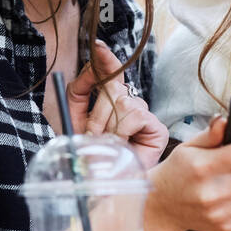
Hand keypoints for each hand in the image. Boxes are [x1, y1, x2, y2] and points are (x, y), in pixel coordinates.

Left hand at [63, 40, 167, 170]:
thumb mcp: (74, 119)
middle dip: (96, 114)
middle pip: (112, 88)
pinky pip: (135, 115)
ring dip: (107, 127)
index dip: (105, 59)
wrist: (102, 184)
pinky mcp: (156, 128)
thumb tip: (89, 67)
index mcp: (110, 101)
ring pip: (122, 103)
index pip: (111, 73)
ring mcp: (144, 115)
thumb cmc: (89, 156)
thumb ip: (79, 91)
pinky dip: (122, 131)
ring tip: (107, 145)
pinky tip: (123, 145)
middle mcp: (129, 104)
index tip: (97, 46)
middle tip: (91, 136)